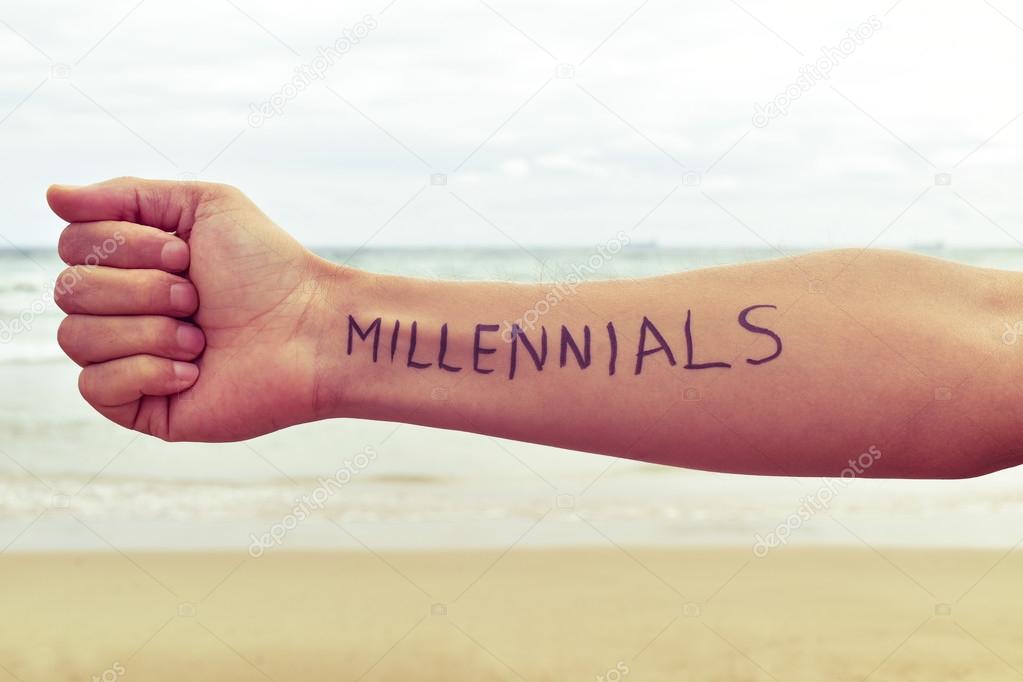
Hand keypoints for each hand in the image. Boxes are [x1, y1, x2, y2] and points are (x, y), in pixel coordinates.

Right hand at [49, 177, 340, 440]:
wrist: (312, 331)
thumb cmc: (268, 267)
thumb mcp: (203, 205)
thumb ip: (126, 194)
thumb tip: (51, 195)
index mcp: (132, 264)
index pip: (71, 244)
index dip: (123, 245)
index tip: (185, 253)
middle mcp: (124, 310)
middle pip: (68, 290)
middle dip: (141, 288)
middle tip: (197, 296)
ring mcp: (131, 360)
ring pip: (75, 338)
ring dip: (149, 330)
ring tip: (201, 336)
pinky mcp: (143, 407)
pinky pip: (94, 388)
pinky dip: (146, 372)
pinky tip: (193, 371)